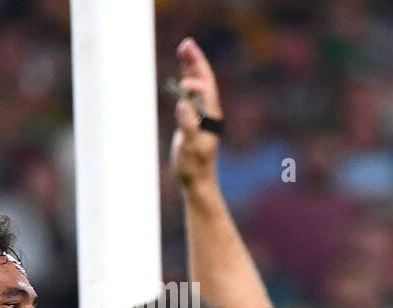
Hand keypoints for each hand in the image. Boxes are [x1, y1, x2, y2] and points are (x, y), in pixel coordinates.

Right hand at [169, 37, 221, 186]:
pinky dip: (187, 79)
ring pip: (199, 85)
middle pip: (205, 81)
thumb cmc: (194, 166)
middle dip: (196, 62)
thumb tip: (183, 105)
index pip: (206, 91)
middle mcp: (209, 113)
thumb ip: (188, 126)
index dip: (196, 81)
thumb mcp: (190, 148)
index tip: (183, 83)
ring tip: (185, 48)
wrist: (198, 179)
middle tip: (187, 43)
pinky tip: (182, 73)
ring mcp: (202, 115)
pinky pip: (192, 94)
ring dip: (192, 66)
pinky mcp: (195, 119)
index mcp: (211, 117)